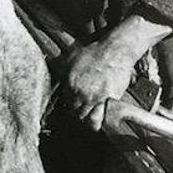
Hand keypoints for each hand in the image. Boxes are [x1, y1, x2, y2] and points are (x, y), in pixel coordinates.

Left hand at [66, 14, 172, 130]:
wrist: (115, 51)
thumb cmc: (96, 52)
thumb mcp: (73, 57)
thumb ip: (63, 70)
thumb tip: (57, 75)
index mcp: (70, 82)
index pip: (66, 102)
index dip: (72, 105)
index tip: (77, 106)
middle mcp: (80, 92)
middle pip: (75, 112)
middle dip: (79, 113)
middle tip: (84, 113)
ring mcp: (93, 97)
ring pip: (86, 118)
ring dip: (88, 120)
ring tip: (91, 120)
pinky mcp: (107, 100)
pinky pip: (100, 117)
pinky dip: (98, 121)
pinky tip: (100, 121)